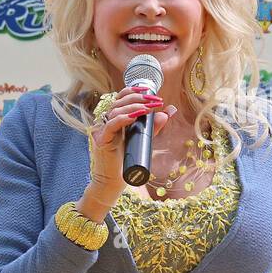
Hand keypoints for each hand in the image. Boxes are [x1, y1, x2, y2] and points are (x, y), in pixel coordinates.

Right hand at [87, 83, 177, 206]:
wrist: (113, 182)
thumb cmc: (126, 161)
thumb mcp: (143, 139)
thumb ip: (153, 125)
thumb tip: (169, 111)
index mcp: (114, 119)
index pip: (120, 98)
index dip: (132, 90)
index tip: (149, 90)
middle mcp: (106, 123)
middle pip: (118, 101)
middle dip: (138, 98)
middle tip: (156, 101)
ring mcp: (102, 131)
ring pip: (115, 110)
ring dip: (134, 106)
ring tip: (149, 108)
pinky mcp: (102, 141)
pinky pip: (111, 125)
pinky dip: (124, 118)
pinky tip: (136, 116)